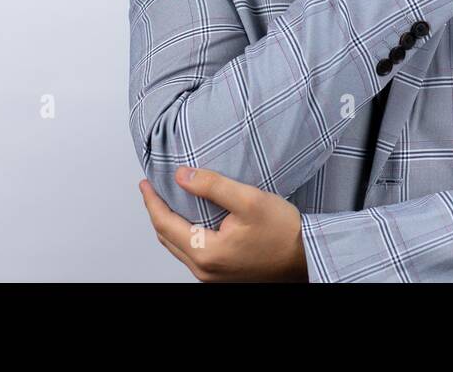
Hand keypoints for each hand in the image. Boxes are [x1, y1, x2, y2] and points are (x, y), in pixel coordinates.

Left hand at [138, 167, 307, 281]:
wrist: (306, 256)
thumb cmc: (283, 232)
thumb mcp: (248, 200)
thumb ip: (212, 186)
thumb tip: (181, 176)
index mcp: (206, 252)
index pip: (164, 224)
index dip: (152, 201)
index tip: (146, 183)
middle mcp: (205, 270)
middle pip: (167, 238)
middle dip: (156, 212)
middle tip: (151, 190)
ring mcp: (213, 276)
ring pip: (178, 248)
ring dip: (168, 224)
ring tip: (167, 202)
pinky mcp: (223, 275)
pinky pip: (192, 253)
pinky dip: (183, 235)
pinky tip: (189, 221)